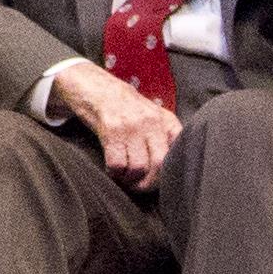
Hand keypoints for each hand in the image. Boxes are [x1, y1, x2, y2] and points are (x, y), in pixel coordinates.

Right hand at [48, 58, 179, 183]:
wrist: (94, 86)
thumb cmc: (122, 104)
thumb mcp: (150, 114)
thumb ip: (163, 134)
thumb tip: (170, 165)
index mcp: (165, 119)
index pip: (178, 151)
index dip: (169, 172)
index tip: (158, 180)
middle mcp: (152, 121)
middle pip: (159, 163)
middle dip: (149, 183)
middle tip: (139, 187)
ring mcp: (132, 125)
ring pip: (138, 167)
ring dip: (129, 179)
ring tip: (124, 177)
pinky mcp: (112, 130)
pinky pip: (117, 164)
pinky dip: (114, 173)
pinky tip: (112, 169)